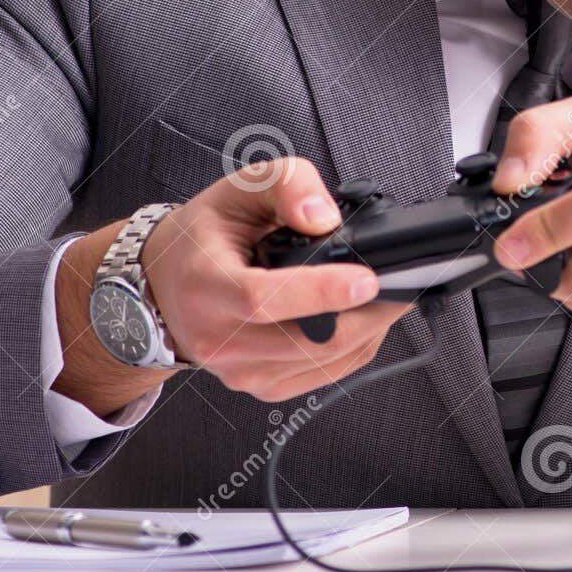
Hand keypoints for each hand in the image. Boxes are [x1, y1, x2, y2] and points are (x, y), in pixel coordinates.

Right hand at [54, 159, 409, 415]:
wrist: (166, 285)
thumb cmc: (203, 238)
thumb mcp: (240, 189)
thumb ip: (287, 184)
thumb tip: (324, 217)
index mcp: (206, 284)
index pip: (264, 299)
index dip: (321, 292)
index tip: (367, 279)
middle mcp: (218, 337)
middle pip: (308, 340)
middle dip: (368, 313)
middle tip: (405, 283)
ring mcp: (239, 370)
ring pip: (323, 362)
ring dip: (369, 330)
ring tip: (391, 296)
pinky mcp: (260, 387)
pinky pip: (323, 376)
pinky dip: (355, 349)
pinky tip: (364, 320)